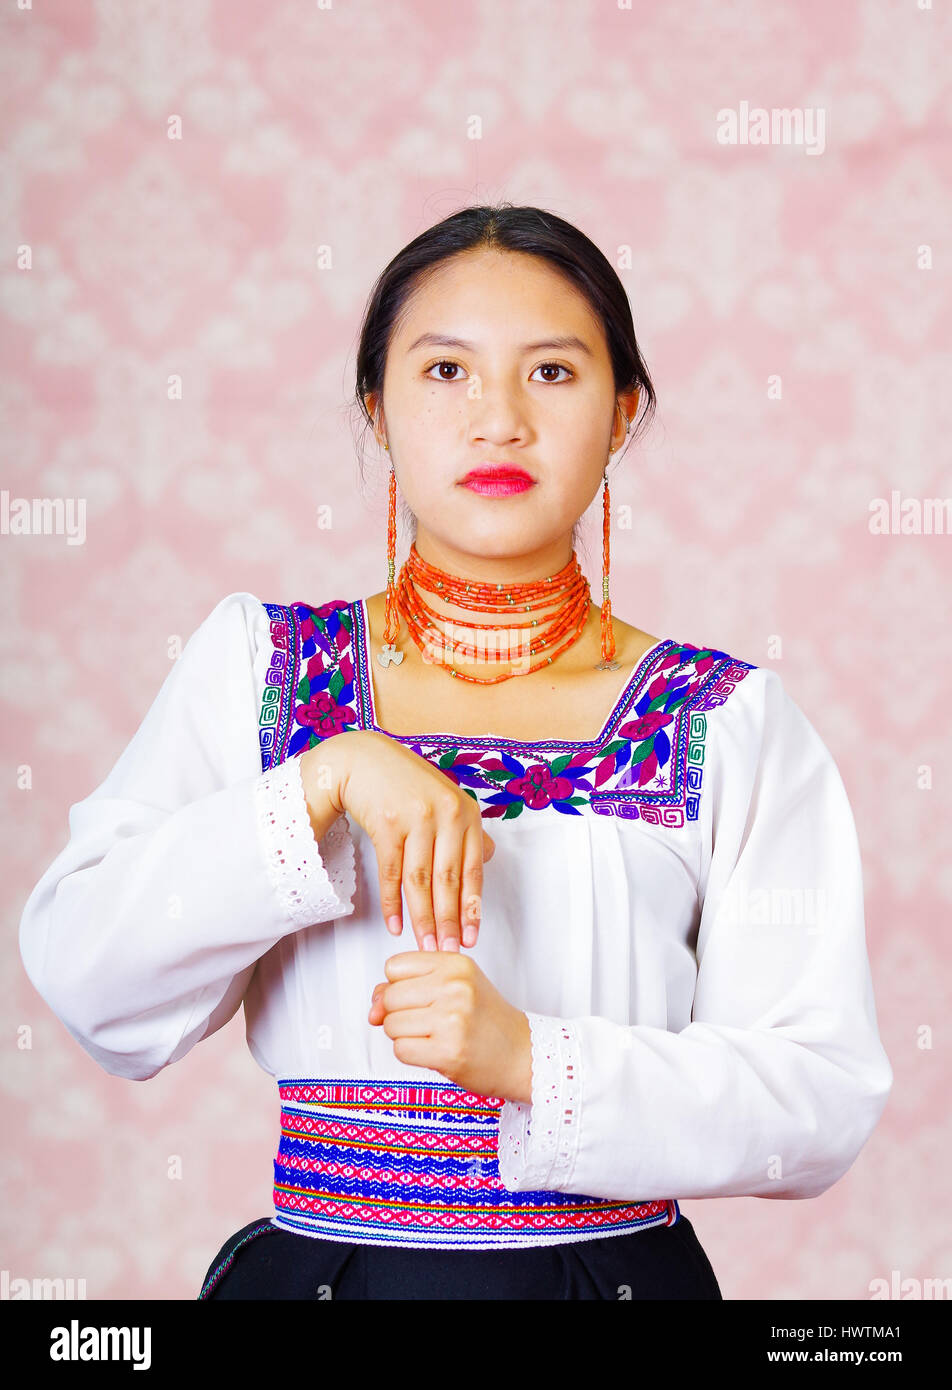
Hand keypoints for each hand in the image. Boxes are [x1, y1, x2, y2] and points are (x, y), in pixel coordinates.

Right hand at [304, 730, 495, 952]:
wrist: (363, 760)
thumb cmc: (407, 783)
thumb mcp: (446, 798)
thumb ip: (466, 830)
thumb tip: (487, 858)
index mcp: (466, 813)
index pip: (473, 870)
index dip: (471, 908)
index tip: (471, 938)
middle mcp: (446, 814)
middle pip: (448, 880)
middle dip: (448, 921)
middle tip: (448, 952)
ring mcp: (416, 818)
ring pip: (420, 880)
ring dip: (422, 918)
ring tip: (426, 945)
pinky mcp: (387, 823)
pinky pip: (391, 872)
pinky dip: (392, 902)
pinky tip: (395, 925)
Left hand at [367, 950, 532, 1103]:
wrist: (522, 1053)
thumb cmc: (486, 1020)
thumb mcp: (454, 987)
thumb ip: (409, 987)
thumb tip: (372, 1008)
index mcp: (456, 964)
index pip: (394, 966)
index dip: (398, 985)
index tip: (417, 996)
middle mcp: (454, 987)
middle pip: (389, 996)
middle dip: (398, 1013)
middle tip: (427, 1021)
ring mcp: (451, 1019)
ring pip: (391, 1024)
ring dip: (405, 1036)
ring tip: (433, 1036)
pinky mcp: (448, 1051)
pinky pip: (401, 1050)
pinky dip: (411, 1054)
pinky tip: (434, 1051)